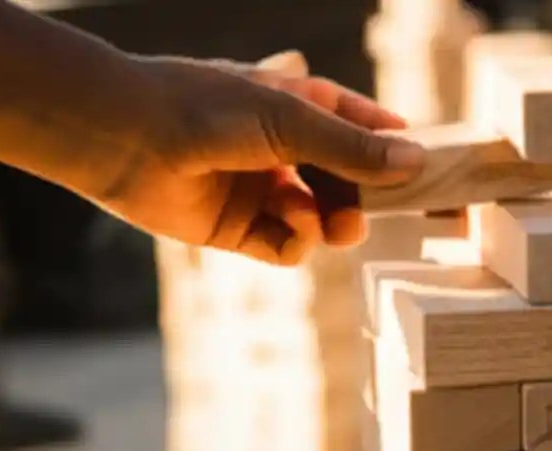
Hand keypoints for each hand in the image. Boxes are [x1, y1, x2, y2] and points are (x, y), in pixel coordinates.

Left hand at [102, 51, 424, 264]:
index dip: (390, 145)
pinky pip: (287, 246)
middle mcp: (280, 148)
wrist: (125, 139)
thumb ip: (354, 148)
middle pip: (344, 180)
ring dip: (335, 221)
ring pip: (321, 216)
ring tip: (340, 225)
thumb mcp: (292, 122)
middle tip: (383, 210)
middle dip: (365, 196)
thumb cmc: (207, 110)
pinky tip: (295, 225)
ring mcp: (260, 189)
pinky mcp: (238, 229)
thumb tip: (417, 161)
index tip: (426, 166)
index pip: (357, 125)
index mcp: (295, 105)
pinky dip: (299, 240)